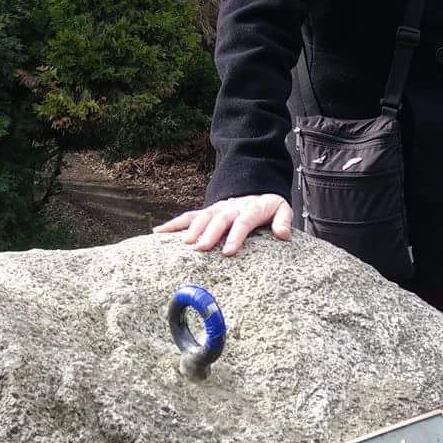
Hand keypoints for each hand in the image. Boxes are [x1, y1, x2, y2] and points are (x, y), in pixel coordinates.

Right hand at [153, 193, 292, 254]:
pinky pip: (187, 217)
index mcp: (250, 208)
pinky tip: (158, 232)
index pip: (243, 222)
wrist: (253, 191)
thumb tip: (283, 234)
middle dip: (209, 233)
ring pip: (202, 217)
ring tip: (184, 245)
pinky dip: (173, 224)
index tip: (227, 252)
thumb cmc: (267, 206)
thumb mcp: (282, 208)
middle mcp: (230, 207)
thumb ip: (284, 220)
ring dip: (192, 230)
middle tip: (201, 248)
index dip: (235, 236)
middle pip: (219, 219)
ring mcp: (215, 209)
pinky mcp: (205, 212)